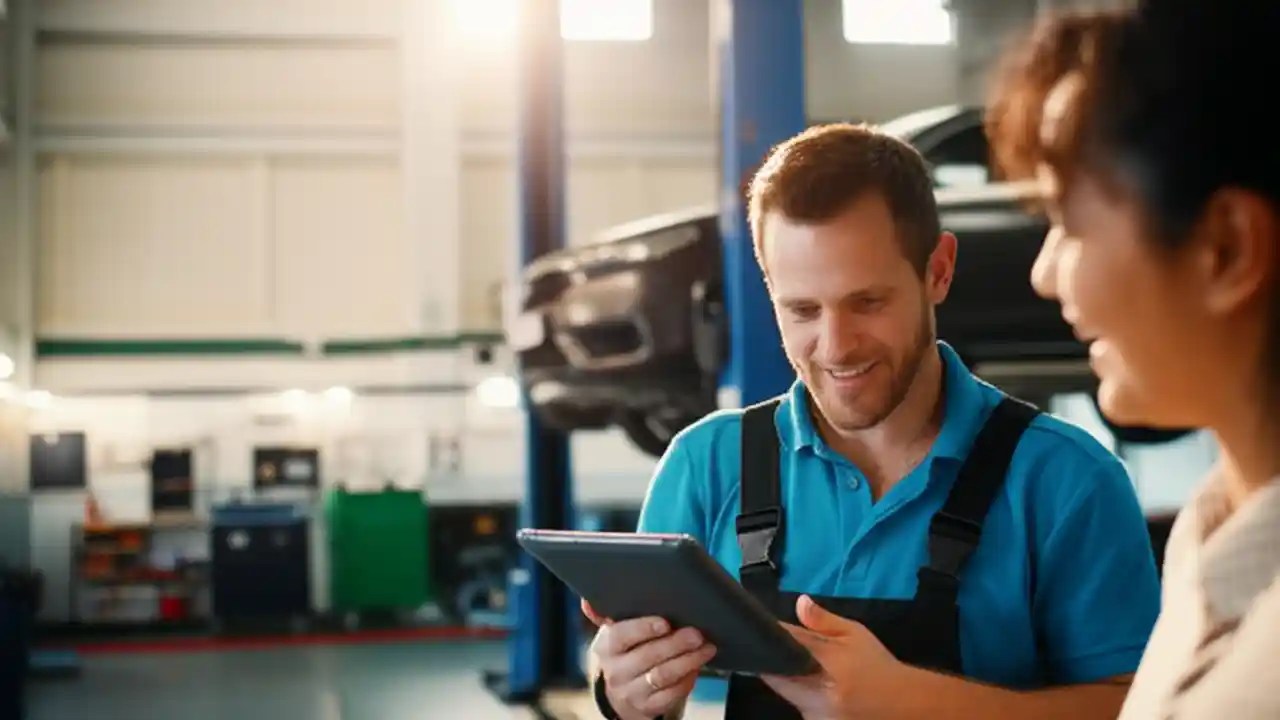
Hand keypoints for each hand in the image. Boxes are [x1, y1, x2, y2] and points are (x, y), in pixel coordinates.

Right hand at [583, 600, 717, 719]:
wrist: (619, 694)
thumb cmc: (623, 653)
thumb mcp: (613, 634)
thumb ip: (606, 614)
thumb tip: (586, 600)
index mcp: (606, 647)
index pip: (621, 635)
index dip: (644, 628)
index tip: (665, 623)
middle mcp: (615, 672)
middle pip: (648, 656)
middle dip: (676, 643)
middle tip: (697, 633)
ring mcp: (631, 692)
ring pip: (663, 675)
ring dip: (688, 660)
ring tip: (706, 648)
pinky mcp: (648, 707)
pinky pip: (672, 694)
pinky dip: (688, 679)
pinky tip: (697, 667)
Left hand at [761, 595, 905, 719]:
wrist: (904, 705)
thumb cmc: (877, 666)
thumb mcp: (855, 635)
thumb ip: (823, 621)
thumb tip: (799, 601)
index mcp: (826, 665)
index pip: (784, 648)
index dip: (773, 639)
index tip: (773, 634)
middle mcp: (816, 695)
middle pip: (777, 676)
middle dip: (782, 664)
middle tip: (801, 658)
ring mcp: (815, 716)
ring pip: (788, 693)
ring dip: (794, 682)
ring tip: (820, 677)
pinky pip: (800, 707)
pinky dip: (805, 697)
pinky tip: (825, 692)